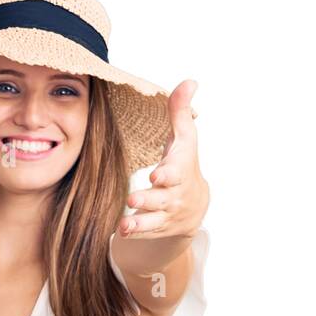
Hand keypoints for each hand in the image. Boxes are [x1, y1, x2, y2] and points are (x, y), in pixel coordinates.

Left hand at [120, 79, 209, 237]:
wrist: (195, 205)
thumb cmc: (184, 163)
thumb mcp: (184, 138)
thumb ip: (180, 111)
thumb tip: (189, 81)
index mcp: (181, 170)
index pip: (176, 172)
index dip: (167, 174)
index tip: (156, 175)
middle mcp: (175, 194)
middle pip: (162, 198)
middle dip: (149, 200)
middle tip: (133, 198)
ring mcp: (167, 214)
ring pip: (153, 221)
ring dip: (139, 223)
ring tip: (124, 224)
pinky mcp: (158, 229)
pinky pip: (145, 233)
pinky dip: (134, 234)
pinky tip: (120, 232)